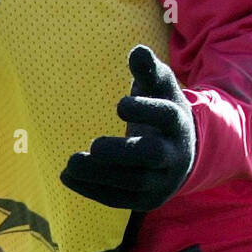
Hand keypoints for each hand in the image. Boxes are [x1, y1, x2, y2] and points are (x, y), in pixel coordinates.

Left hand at [61, 45, 195, 210]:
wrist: (184, 151)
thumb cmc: (162, 109)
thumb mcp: (159, 88)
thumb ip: (149, 70)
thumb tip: (137, 52)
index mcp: (178, 122)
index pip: (166, 116)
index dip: (145, 111)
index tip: (119, 106)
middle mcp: (175, 154)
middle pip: (152, 156)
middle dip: (122, 152)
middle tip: (94, 145)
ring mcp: (164, 181)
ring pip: (134, 182)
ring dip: (100, 175)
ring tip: (70, 164)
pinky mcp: (148, 200)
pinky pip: (121, 199)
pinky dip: (93, 190)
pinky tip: (68, 178)